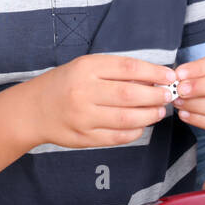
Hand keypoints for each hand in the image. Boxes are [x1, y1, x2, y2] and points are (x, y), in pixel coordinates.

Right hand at [29, 54, 174, 148]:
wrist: (34, 110)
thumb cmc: (65, 84)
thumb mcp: (86, 67)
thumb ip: (116, 71)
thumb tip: (153, 78)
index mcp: (86, 68)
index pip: (128, 68)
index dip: (154, 72)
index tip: (170, 76)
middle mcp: (83, 91)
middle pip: (130, 95)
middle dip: (156, 96)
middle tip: (168, 96)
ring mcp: (83, 117)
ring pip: (126, 118)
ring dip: (149, 115)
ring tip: (159, 111)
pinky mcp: (84, 137)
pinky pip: (117, 137)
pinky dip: (135, 132)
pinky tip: (141, 125)